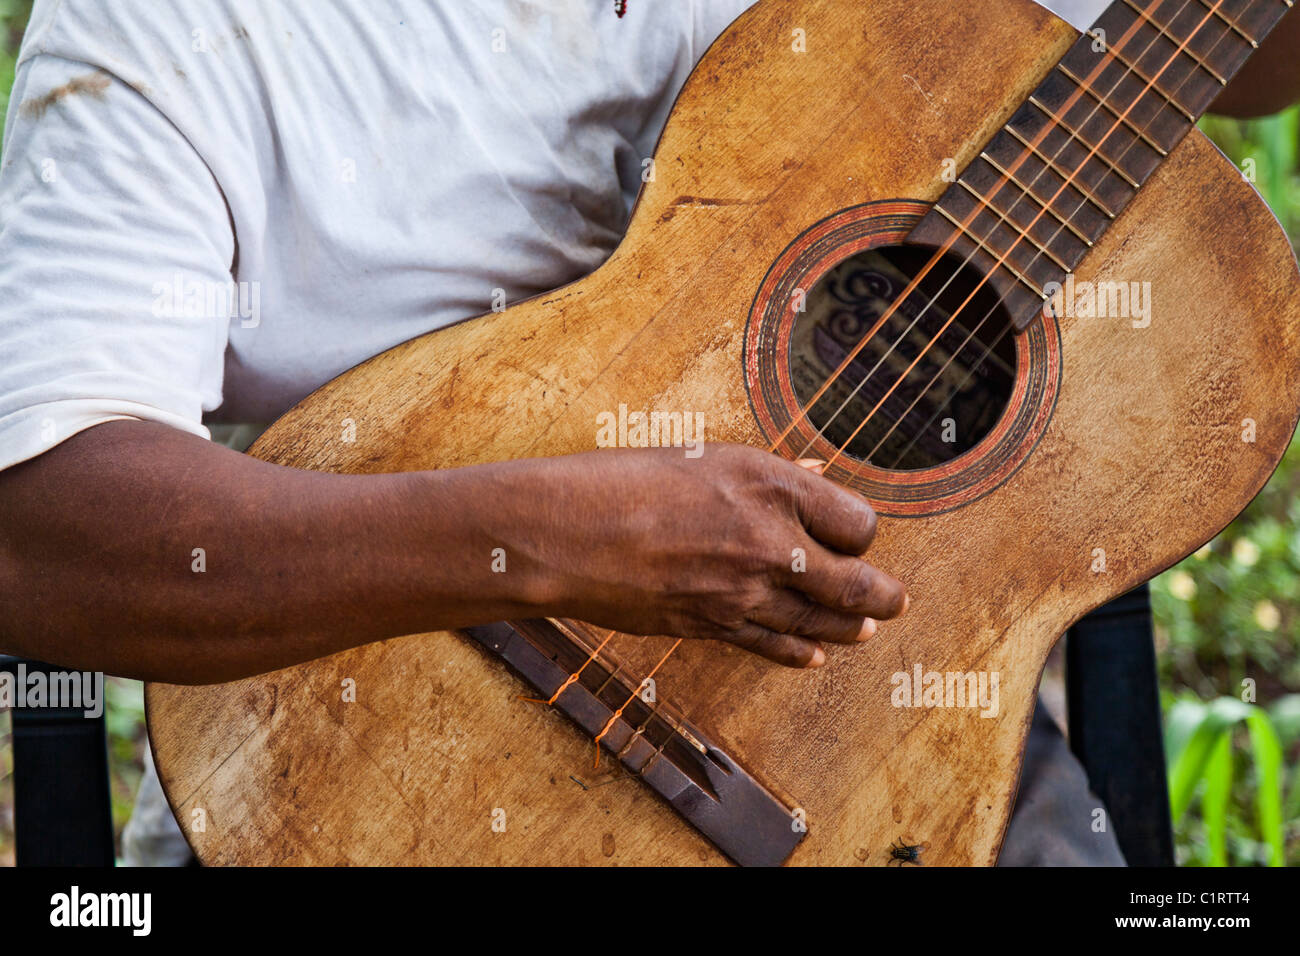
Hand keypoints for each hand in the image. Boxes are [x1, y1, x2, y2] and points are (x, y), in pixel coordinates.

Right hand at [531, 443, 907, 666]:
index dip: (861, 533)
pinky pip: (770, 645)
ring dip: (849, 628)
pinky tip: (812, 656)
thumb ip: (768, 475)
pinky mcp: (710, 625)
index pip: (856, 522)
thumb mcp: (702, 456)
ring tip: (866, 629)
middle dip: (882, 595)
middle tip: (896, 600)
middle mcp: (767, 540)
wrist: (561, 533)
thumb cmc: (620, 481)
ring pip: (819, 621)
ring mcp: (741, 590)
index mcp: (769, 485)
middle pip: (855, 582)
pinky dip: (797, 653)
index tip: (853, 534)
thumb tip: (815, 473)